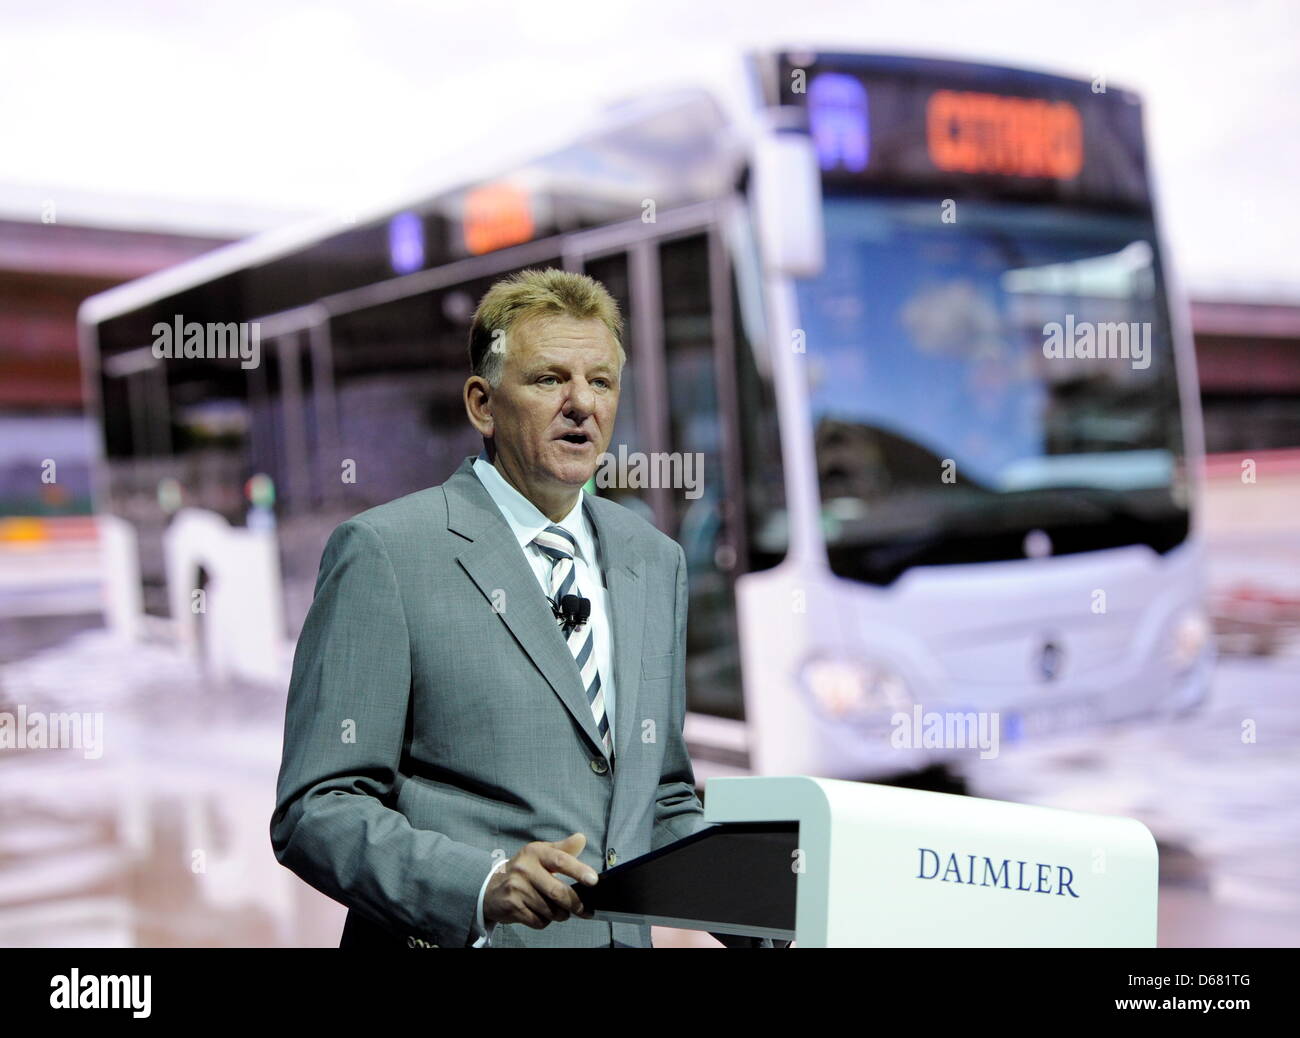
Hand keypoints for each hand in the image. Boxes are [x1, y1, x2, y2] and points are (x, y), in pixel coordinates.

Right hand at [483, 832, 598, 928]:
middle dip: (574, 904)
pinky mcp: (512, 906)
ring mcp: (516, 888)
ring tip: (558, 910)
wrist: (492, 889)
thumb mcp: (541, 854)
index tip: (593, 880)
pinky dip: (545, 921)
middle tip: (583, 909)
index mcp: (535, 852)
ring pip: (550, 910)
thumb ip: (563, 849)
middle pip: (557, 892)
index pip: (560, 860)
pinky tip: (541, 914)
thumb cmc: (524, 870)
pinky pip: (538, 921)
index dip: (579, 870)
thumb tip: (581, 839)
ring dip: (559, 915)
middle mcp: (524, 868)